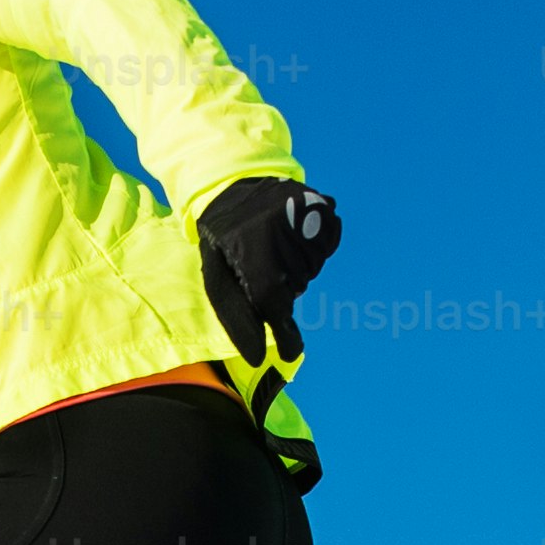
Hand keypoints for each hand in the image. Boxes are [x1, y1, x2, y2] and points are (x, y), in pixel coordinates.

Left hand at [196, 177, 341, 367]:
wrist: (235, 186)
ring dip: (296, 268)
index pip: (275, 303)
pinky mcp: (322, 206)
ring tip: (273, 249)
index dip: (286, 334)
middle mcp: (282, 233)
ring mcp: (305, 215)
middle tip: (261, 267)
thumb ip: (237, 318)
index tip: (291, 351)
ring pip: (313, 269)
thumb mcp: (217, 278)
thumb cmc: (222, 242)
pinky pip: (327, 246)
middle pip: (296, 288)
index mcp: (252, 253)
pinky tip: (290, 237)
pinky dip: (313, 249)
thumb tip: (257, 358)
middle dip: (282, 289)